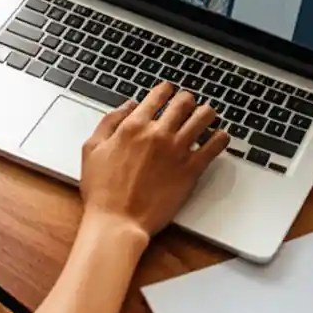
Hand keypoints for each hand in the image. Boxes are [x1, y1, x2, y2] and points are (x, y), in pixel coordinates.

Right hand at [80, 82, 228, 236]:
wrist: (117, 222)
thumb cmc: (102, 191)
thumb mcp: (92, 148)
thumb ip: (110, 121)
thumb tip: (128, 105)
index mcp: (134, 126)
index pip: (158, 95)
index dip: (167, 90)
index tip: (170, 92)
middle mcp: (158, 134)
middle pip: (184, 102)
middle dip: (187, 100)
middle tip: (188, 104)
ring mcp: (177, 151)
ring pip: (204, 117)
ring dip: (206, 113)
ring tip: (206, 117)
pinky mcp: (191, 170)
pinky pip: (215, 145)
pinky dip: (221, 137)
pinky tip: (219, 138)